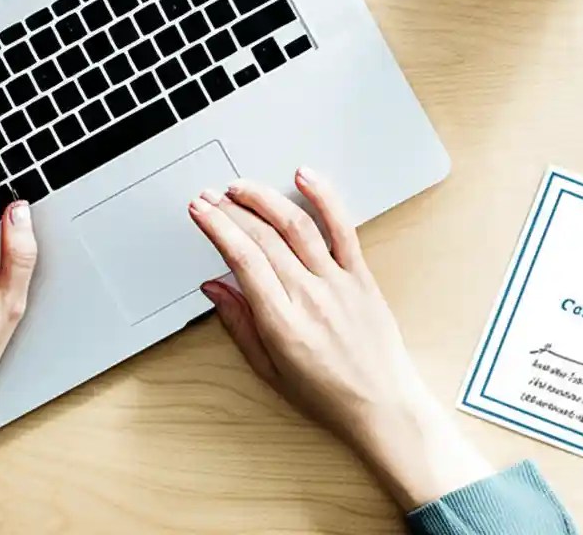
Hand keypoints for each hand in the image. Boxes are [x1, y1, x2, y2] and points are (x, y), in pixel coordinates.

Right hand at [189, 168, 491, 509]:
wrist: (383, 406)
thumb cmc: (328, 396)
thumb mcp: (269, 371)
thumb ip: (239, 325)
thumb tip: (213, 288)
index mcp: (282, 323)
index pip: (242, 259)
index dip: (216, 228)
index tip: (200, 211)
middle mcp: (310, 297)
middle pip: (263, 237)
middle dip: (230, 210)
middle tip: (210, 197)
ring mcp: (339, 283)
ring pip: (297, 225)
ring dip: (265, 199)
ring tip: (241, 187)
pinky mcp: (361, 276)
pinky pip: (343, 228)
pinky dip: (324, 197)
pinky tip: (305, 176)